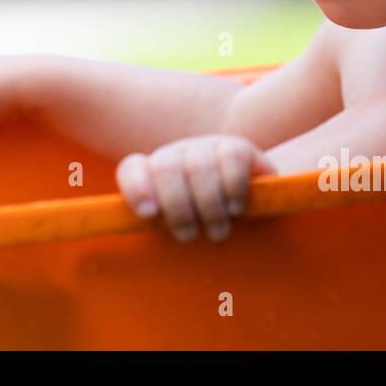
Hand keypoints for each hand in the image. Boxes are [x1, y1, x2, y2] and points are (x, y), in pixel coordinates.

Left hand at [116, 135, 276, 241]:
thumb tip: (144, 238)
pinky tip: (235, 209)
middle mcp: (177, 155)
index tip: (148, 214)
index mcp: (154, 174)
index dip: (137, 189)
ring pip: (199, 167)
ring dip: (208, 207)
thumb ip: (161, 228)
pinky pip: (232, 159)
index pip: (133, 169)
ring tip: (217, 232)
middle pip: (165, 168)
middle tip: (189, 236)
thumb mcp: (180, 228)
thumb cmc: (207, 225)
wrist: (252, 206)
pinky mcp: (238, 147)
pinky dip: (233, 189)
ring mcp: (206, 147)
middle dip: (177, 208)